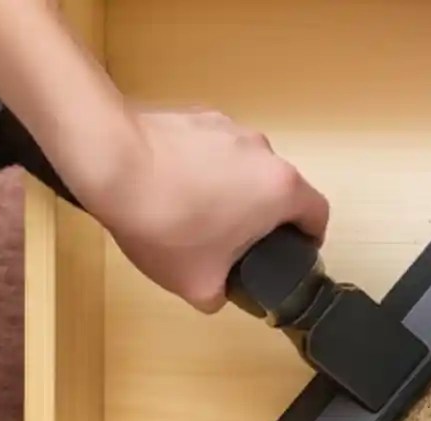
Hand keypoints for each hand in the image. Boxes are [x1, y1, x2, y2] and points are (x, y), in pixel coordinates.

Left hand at [72, 107, 329, 312]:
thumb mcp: (197, 284)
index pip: (318, 215)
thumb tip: (222, 291)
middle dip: (262, 216)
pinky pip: (212, 149)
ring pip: (244, 167)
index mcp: (281, 190)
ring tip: (190, 212)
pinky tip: (169, 186)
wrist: (111, 163)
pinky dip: (201, 167)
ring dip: (230, 189)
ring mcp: (231, 127)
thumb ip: (222, 295)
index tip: (289, 254)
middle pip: (280, 189)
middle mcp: (265, 152)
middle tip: (232, 242)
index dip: (309, 240)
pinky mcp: (197, 115)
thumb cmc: (167, 225)